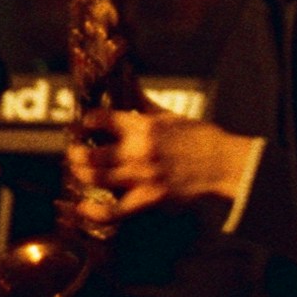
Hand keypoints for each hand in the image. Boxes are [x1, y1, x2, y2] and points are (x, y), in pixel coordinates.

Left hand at [68, 110, 258, 216]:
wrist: (222, 163)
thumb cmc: (199, 137)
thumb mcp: (171, 115)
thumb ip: (144, 104)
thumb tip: (128, 85)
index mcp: (144, 127)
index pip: (101, 119)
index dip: (87, 121)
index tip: (84, 124)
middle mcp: (139, 151)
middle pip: (91, 154)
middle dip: (76, 153)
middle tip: (74, 151)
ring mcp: (142, 177)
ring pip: (97, 178)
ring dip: (82, 174)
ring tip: (79, 169)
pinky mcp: (149, 199)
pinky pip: (115, 211)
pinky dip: (95, 211)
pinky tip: (83, 206)